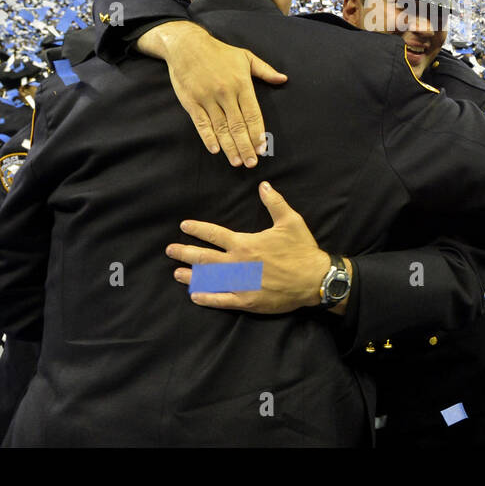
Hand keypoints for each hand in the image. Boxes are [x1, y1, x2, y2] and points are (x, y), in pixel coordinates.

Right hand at [138, 21, 287, 167]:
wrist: (186, 45)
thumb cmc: (219, 52)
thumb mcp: (245, 56)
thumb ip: (265, 70)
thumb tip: (283, 79)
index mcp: (241, 84)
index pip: (252, 114)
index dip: (258, 133)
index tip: (263, 148)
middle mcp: (225, 93)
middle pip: (237, 125)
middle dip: (246, 146)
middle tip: (252, 163)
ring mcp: (207, 98)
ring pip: (220, 128)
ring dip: (230, 147)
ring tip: (237, 162)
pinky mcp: (191, 102)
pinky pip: (201, 124)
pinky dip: (208, 138)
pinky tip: (215, 150)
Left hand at [166, 181, 337, 313]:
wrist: (315, 279)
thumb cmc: (302, 250)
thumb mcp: (291, 221)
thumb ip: (274, 202)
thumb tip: (263, 185)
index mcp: (245, 243)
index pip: (214, 234)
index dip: (197, 229)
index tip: (184, 226)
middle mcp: (238, 263)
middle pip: (204, 257)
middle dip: (185, 252)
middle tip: (170, 250)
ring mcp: (240, 283)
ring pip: (209, 279)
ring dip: (191, 275)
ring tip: (176, 273)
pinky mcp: (247, 300)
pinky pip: (221, 299)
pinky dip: (207, 298)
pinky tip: (194, 296)